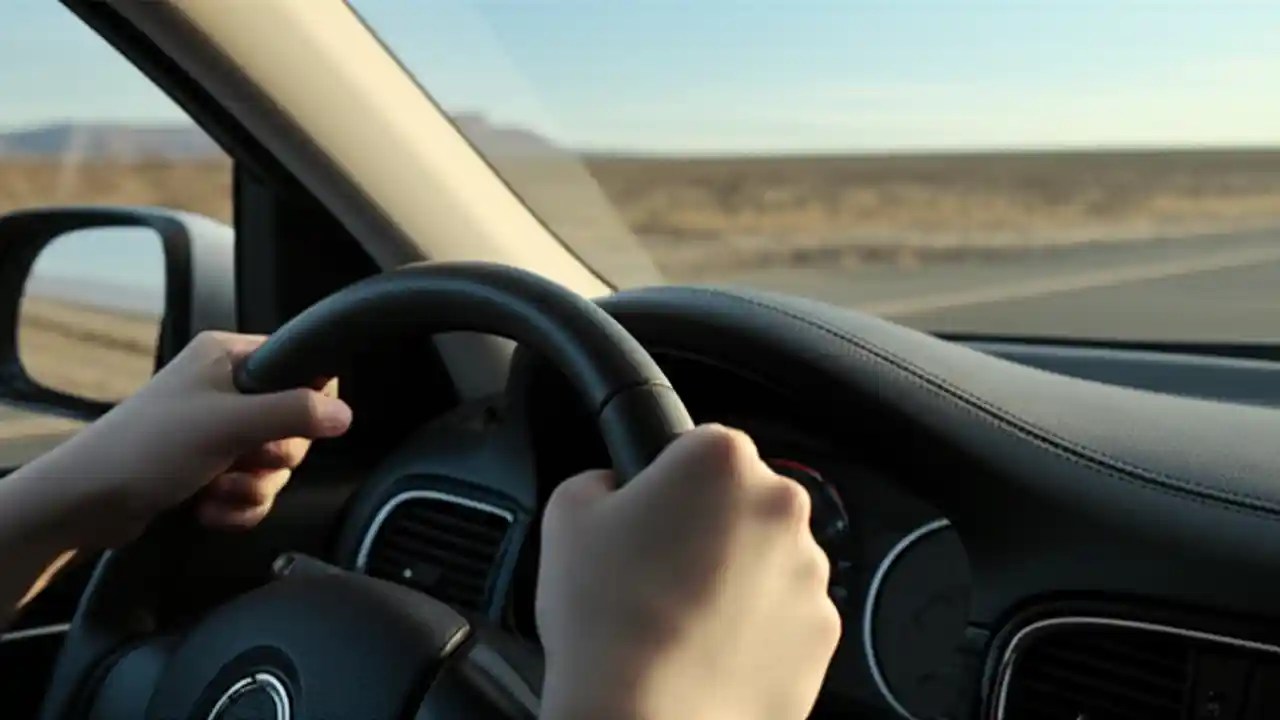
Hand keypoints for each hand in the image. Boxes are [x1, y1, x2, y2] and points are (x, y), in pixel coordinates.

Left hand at [40, 330, 351, 547]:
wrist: (85, 504)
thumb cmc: (148, 448)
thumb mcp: (229, 424)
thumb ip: (294, 413)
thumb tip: (346, 414)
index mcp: (229, 356)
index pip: (302, 366)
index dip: (309, 402)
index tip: (291, 426)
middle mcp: (226, 387)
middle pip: (295, 424)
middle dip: (273, 458)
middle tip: (244, 461)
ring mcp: (217, 430)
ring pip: (275, 464)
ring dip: (252, 488)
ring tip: (216, 492)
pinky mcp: (209, 469)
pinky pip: (253, 489)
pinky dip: (236, 506)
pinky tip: (208, 510)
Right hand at [536, 424, 840, 719]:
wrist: (646, 719)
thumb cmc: (606, 621)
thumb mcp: (567, 514)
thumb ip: (600, 477)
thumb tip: (615, 486)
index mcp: (720, 460)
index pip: (700, 444)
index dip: (668, 480)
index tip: (651, 512)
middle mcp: (778, 505)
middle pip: (742, 498)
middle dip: (708, 526)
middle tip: (658, 569)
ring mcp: (809, 571)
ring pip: (767, 556)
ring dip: (735, 575)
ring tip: (679, 617)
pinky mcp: (822, 630)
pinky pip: (786, 612)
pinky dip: (757, 625)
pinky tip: (708, 648)